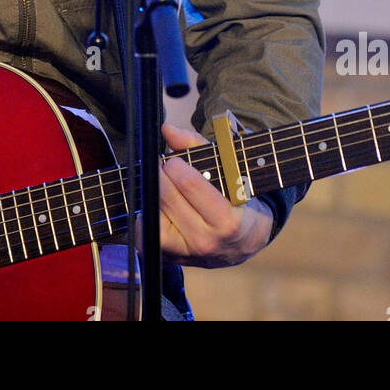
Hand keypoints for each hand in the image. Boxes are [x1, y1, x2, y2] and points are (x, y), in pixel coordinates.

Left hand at [157, 123, 273, 267]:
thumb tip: (167, 129)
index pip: (191, 187)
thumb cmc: (236, 199)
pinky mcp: (171, 259)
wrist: (244, 242)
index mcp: (227, 221)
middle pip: (167, 199)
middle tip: (164, 167)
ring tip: (164, 187)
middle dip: (161, 176)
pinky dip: (146, 216)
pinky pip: (146, 234)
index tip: (172, 160)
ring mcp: (187, 254)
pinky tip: (158, 207)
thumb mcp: (226, 170)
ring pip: (152, 217)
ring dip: (153, 196)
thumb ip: (195, 145)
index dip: (176, 167)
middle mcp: (206, 242)